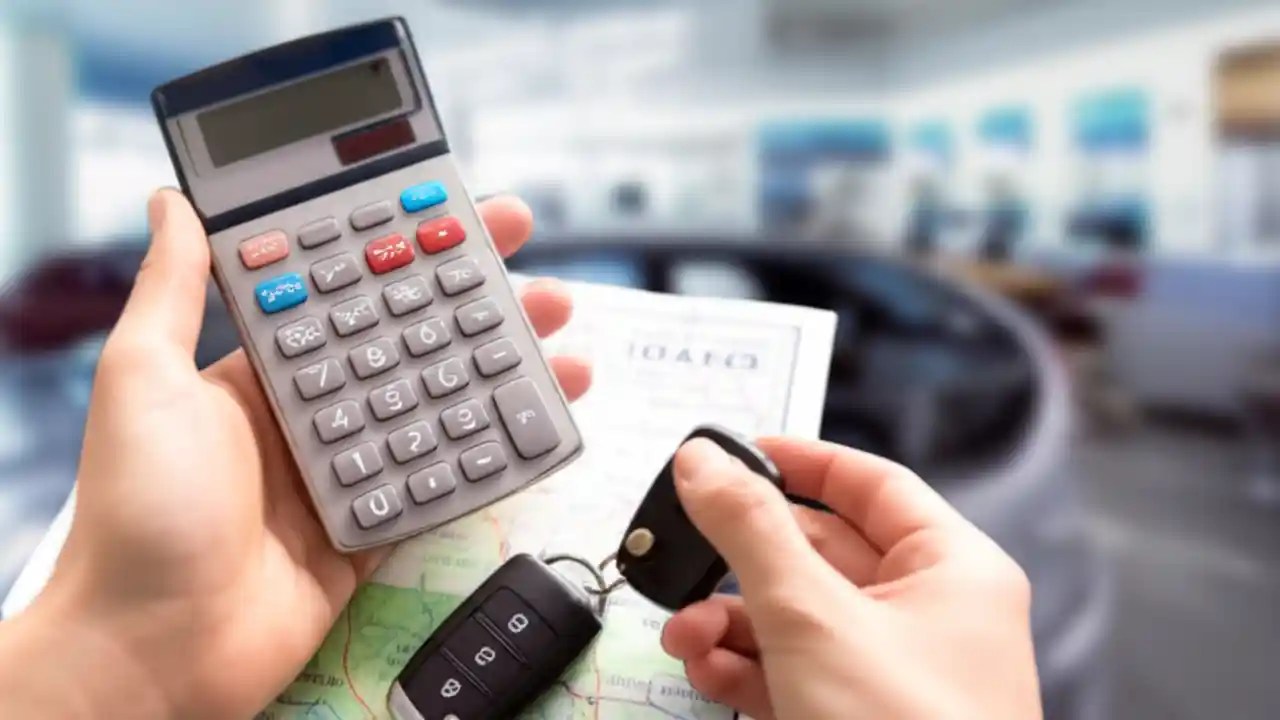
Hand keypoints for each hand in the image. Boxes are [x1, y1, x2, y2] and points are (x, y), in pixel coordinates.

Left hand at [0, 190, 590, 718]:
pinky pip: (444, 483)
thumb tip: (171, 203)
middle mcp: (314, 412)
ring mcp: (350, 470)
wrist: (156, 646)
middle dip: (483, 308)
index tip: (467, 219)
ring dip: (506, 374)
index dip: (414, 255)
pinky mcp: (375, 527)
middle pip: (416, 345)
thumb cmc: (139, 509)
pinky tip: (538, 426)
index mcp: (266, 369)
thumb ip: (172, 291)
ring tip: (564, 343)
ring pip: (443, 407)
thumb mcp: (143, 379)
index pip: (354, 295)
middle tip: (544, 281)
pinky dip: (493, 455)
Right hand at [660, 437, 1041, 719]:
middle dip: (745, 557)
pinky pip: (793, 673)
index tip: (737, 452)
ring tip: (686, 630)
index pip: (872, 485)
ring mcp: (892, 675)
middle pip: (823, 552)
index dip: (802, 461)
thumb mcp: (814, 619)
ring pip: (798, 618)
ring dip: (733, 619)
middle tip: (687, 545)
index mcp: (952, 570)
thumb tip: (704, 463)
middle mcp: (930, 617)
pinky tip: (707, 668)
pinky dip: (746, 668)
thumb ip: (751, 533)